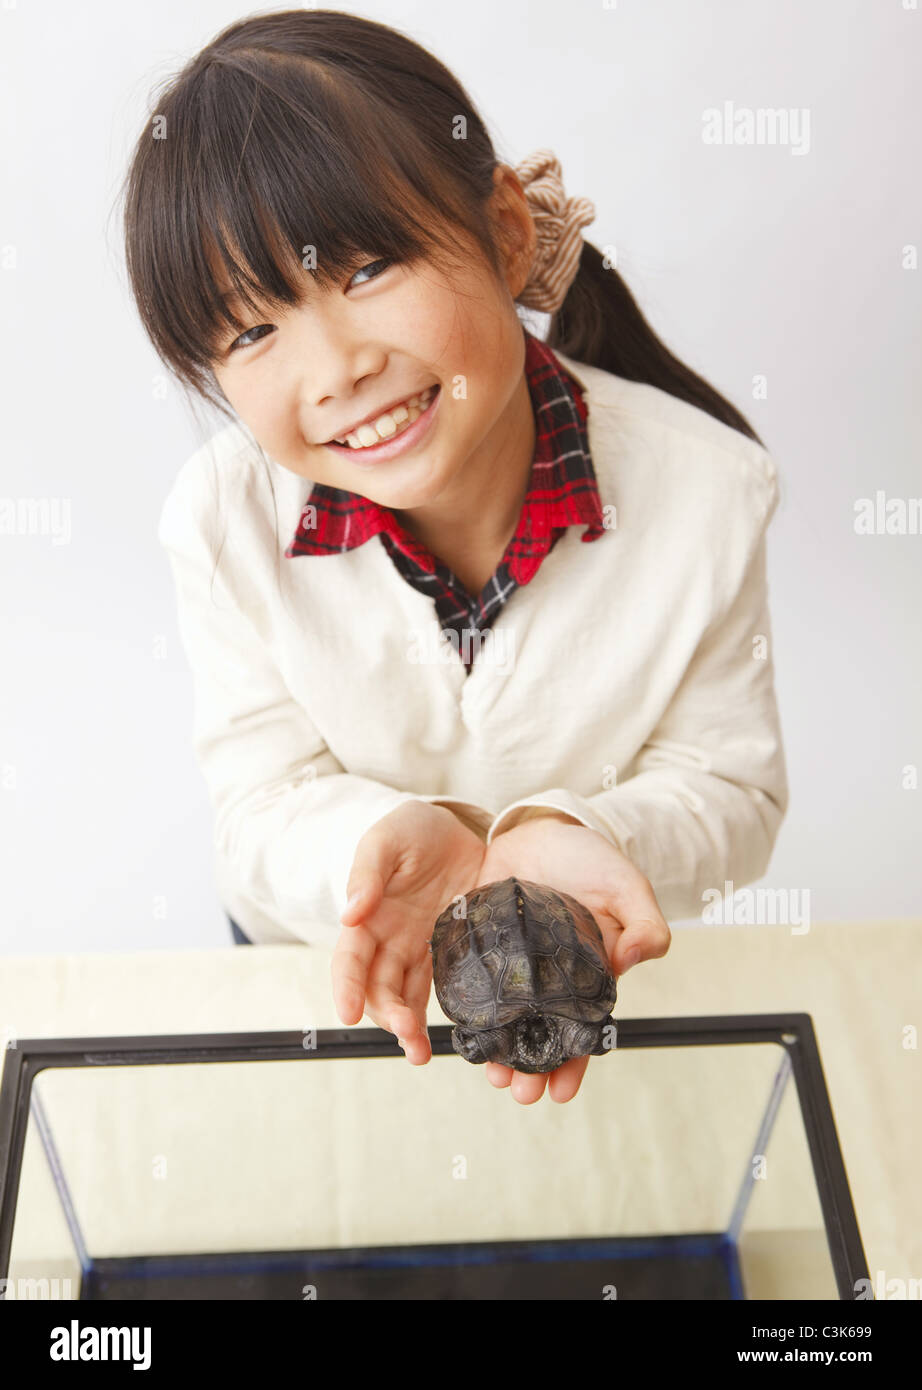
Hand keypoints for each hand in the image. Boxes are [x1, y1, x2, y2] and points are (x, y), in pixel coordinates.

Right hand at [332, 801, 485, 1064]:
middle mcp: (388, 940)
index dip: (346, 987)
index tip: (347, 1014)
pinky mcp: (450, 950)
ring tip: (421, 1054)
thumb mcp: (387, 840)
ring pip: (408, 996)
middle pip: (379, 988)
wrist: (456, 826)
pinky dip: (444, 1010)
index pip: (349, 960)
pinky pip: (442, 986)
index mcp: (367, 917)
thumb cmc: (413, 829)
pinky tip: (457, 1029)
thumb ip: (367, 873)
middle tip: (406, 1035)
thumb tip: (350, 915)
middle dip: (387, 1015)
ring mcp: (419, 947)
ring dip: (410, 1026)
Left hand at [473, 813, 670, 1104]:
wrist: (542, 827)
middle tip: (518, 1093)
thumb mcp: (626, 887)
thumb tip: (636, 959)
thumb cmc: (591, 860)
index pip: (582, 1031)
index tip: (560, 1094)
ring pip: (501, 1020)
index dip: (574, 1063)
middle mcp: (545, 980)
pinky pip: (468, 983)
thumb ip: (645, 923)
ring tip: (489, 1074)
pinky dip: (465, 1009)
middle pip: (537, 1035)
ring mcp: (508, 965)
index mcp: (585, 976)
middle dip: (529, 1069)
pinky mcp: (477, 944)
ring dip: (495, 1050)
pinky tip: (458, 1030)